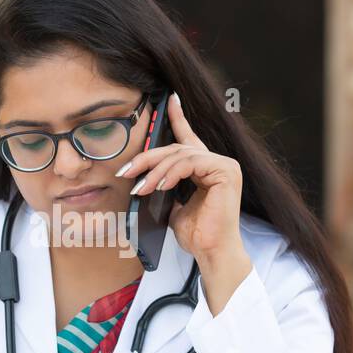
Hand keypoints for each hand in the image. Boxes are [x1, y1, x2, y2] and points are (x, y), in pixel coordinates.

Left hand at [116, 91, 251, 312]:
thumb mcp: (172, 207)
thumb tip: (142, 179)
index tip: (169, 100)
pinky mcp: (226, 170)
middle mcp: (217, 162)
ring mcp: (224, 165)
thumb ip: (164, 187)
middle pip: (176, 148)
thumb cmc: (197, 234)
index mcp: (205, 168)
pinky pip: (191, 162)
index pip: (189, 137)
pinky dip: (171, 173)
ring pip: (180, 155)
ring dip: (155, 171)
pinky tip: (160, 185)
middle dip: (148, 158)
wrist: (211, 252)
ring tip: (141, 188)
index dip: (178, 117)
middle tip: (127, 171)